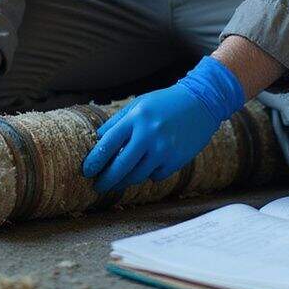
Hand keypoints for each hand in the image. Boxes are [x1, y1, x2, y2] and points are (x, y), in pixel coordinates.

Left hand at [82, 55, 245, 194]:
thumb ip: (117, 123)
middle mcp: (149, 135)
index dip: (94, 161)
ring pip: (137, 176)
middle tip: (98, 186)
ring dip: (126, 180)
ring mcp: (164, 149)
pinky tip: (150, 163)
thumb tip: (97, 143)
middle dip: (106, 180)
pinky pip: (155, 176)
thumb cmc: (164, 103)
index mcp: (136, 118)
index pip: (108, 145)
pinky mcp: (176, 160)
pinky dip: (149, 173)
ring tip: (120, 179)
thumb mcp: (138, 105)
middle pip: (120, 167)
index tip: (87, 171)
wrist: (201, 103)